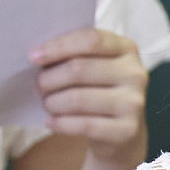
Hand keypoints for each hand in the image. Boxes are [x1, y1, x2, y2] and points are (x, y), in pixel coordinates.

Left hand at [31, 28, 147, 162]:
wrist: (121, 130)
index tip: (34, 57)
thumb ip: (73, 54)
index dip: (59, 47)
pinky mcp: (127, 130)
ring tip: (47, 104)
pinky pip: (84, 125)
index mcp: (127, 48)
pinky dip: (60, 123)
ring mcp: (134, 103)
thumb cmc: (98, 89)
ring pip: (78, 99)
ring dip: (52, 102)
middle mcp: (135, 74)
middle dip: (49, 79)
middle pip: (79, 69)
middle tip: (38, 87)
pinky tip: (51, 121)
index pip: (91, 40)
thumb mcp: (94, 64)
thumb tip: (38, 56)